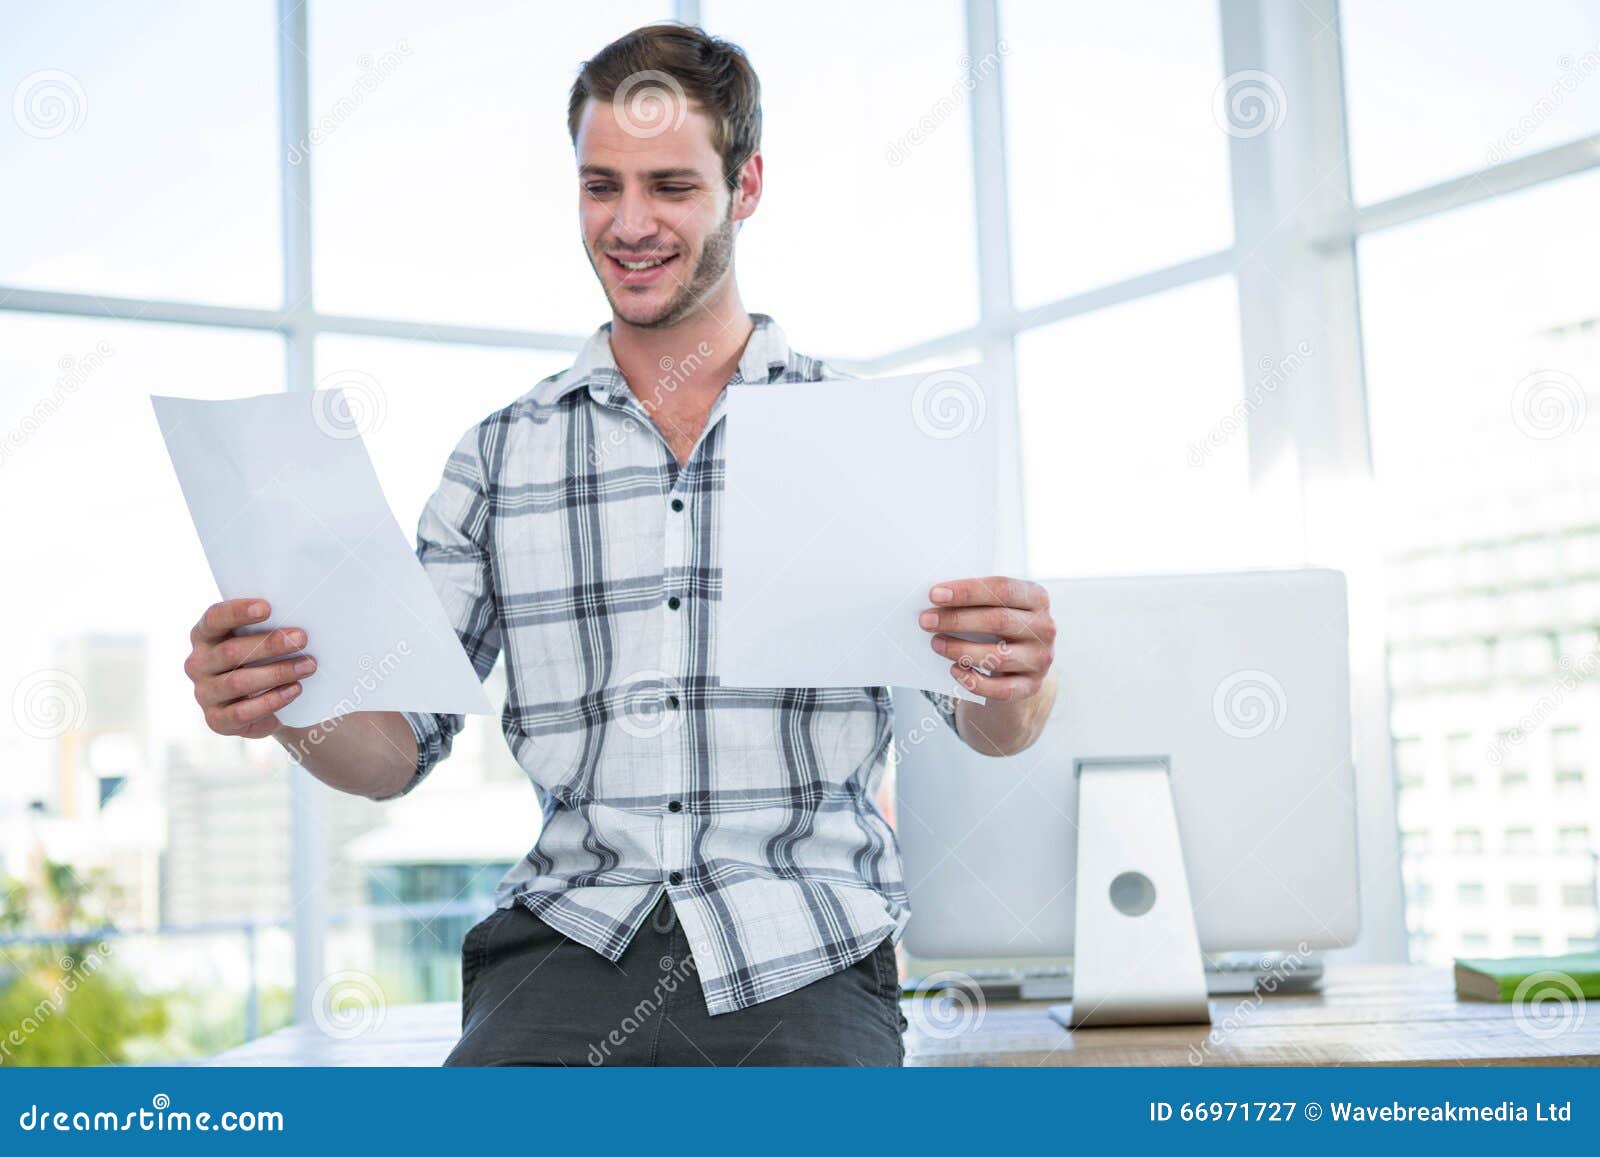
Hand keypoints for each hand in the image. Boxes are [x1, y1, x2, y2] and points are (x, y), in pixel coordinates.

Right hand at [184, 599, 316, 738]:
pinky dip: (272, 700)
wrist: (264, 702)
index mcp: (205, 635)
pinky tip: (295, 689)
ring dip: (277, 672)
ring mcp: (204, 693)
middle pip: (231, 652)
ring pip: (239, 682)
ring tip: (308, 666)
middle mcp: (198, 663)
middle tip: (302, 638)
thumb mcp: (260, 640)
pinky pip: (242, 712)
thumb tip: (295, 622)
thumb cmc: (262, 659)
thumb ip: (267, 627)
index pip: (214, 619)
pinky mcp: (217, 719)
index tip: (267, 608)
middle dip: (270, 644)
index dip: (238, 612)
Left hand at [918, 576, 1054, 700]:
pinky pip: (1000, 689)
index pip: (1002, 589)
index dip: (967, 591)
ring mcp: (1041, 659)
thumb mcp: (997, 605)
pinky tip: (954, 670)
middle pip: (998, 621)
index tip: (934, 594)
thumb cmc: (1000, 625)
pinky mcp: (1032, 686)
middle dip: (957, 620)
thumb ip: (977, 599)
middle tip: (926, 621)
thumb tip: (937, 599)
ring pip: (997, 656)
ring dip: (960, 650)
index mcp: (1037, 597)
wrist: (1022, 663)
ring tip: (936, 643)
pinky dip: (973, 681)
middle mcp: (1044, 627)